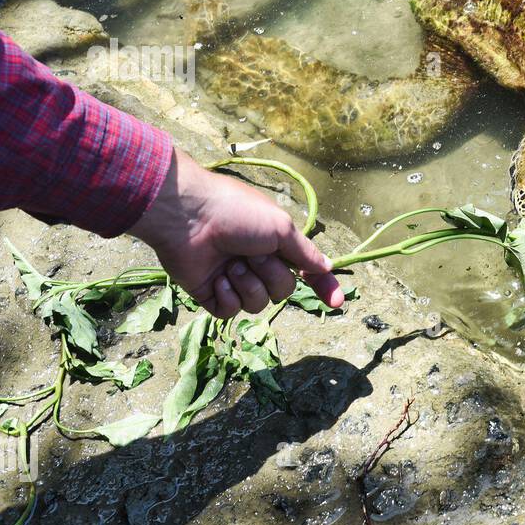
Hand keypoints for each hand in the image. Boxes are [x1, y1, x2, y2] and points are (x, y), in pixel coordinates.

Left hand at [130, 148, 343, 318]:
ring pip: (258, 303)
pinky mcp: (211, 294)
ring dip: (247, 283)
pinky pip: (231, 310)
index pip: (306, 272)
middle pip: (283, 289)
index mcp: (275, 245)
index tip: (336, 302)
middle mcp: (256, 263)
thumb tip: (327, 266)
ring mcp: (234, 280)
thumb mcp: (280, 228)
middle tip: (251, 253)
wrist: (187, 217)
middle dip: (270, 273)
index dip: (322, 286)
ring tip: (229, 263)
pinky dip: (226, 294)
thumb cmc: (236, 213)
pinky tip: (215, 277)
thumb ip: (305, 253)